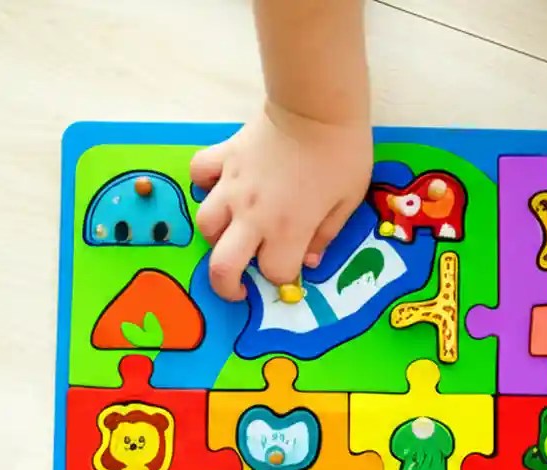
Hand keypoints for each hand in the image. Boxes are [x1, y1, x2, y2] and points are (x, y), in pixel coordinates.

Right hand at [189, 102, 372, 300]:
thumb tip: (310, 261)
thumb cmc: (342, 154)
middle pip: (222, 266)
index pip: (273, 272)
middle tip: (238, 285)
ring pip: (205, 225)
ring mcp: (233, 186)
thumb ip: (325, 236)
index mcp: (287, 230)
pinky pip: (199, 175)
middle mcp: (253, 215)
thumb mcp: (347, 202)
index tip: (291, 268)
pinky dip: (204, 185)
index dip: (283, 276)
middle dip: (227, 285)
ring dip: (216, 236)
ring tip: (232, 234)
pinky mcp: (224, 157)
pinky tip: (219, 187)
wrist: (317, 107)